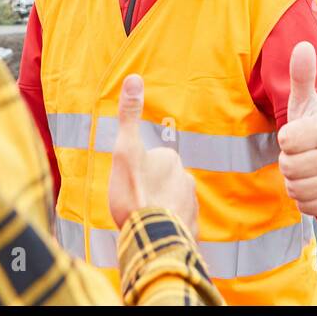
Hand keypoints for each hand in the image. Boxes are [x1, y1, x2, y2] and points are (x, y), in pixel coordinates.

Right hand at [108, 74, 199, 236]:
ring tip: (143, 221)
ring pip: (170, 203)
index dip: (137, 172)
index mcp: (171, 159)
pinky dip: (167, 227)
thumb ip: (129, 115)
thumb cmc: (134, 194)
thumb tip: (133, 78)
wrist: (151, 238)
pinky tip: (154, 234)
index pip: (152, 161)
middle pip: (162, 182)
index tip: (129, 183)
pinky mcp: (191, 229)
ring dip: (159, 209)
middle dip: (150, 190)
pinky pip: (177, 223)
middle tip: (134, 202)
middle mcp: (186, 179)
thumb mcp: (125, 150)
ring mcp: (191, 205)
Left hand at [277, 41, 316, 217]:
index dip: (287, 139)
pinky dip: (305, 199)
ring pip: (295, 188)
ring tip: (308, 170)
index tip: (300, 136)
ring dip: (295, 182)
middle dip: (289, 162)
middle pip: (288, 167)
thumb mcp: (310, 103)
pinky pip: (306, 206)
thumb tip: (303, 46)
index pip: (286, 140)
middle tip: (303, 155)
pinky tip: (314, 186)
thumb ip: (303, 77)